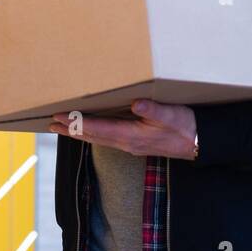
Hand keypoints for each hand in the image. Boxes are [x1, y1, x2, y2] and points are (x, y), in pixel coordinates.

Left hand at [48, 99, 196, 159]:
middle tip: (52, 124)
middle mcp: (127, 143)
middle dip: (72, 130)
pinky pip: (107, 139)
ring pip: (98, 139)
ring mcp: (131, 145)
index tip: (60, 117)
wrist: (200, 144)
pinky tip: (90, 130)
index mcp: (132, 136)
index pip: (98, 129)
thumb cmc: (186, 127)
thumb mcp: (172, 116)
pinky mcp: (135, 143)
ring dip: (80, 133)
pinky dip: (93, 134)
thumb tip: (137, 105)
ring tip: (63, 128)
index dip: (78, 123)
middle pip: (93, 137)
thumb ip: (154, 110)